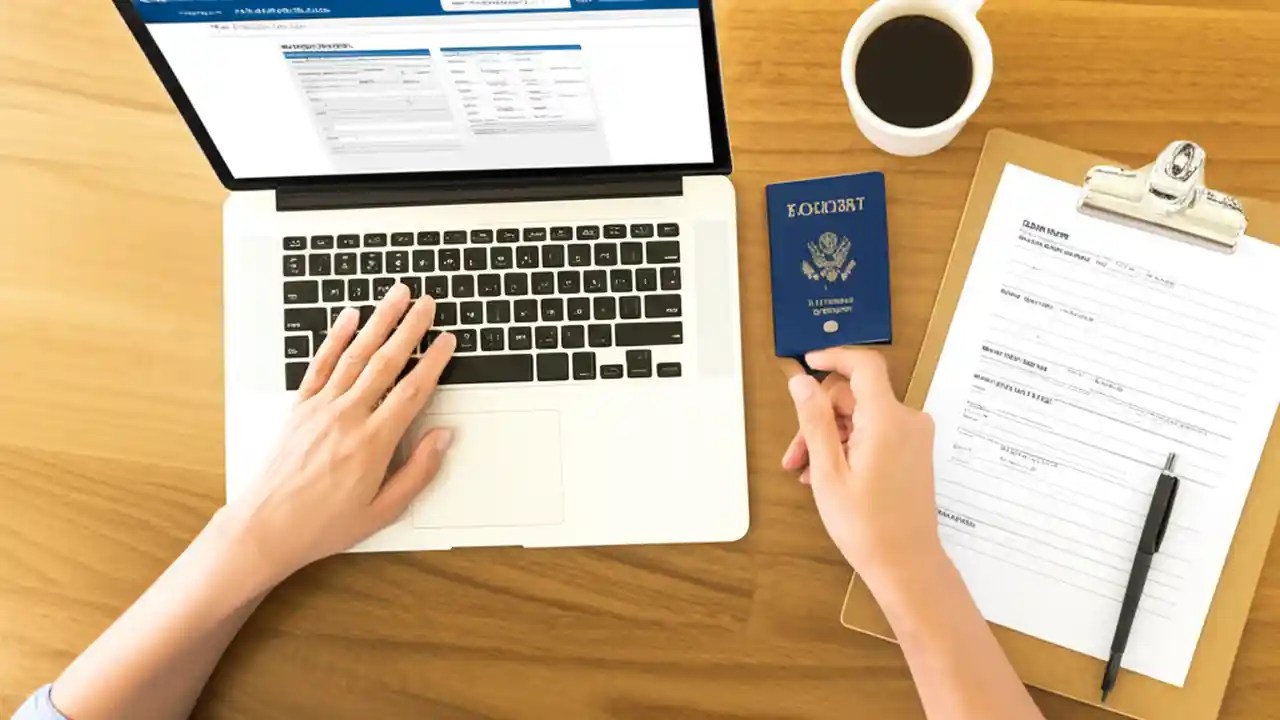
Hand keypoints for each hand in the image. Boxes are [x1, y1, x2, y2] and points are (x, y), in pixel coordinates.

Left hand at [224, 284, 456, 588]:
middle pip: (386, 362)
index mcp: (373, 443)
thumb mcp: (383, 510)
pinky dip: (336, 337)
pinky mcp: (299, 407)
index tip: (448, 342)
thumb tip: (442, 438)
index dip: (434, 362)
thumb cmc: (323, 524)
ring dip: (379, 321)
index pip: (412, 391)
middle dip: (411, 329)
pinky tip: (350, 318)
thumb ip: (418, 471)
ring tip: (397, 296)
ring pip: (356, 354)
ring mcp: (320, 408)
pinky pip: (321, 364)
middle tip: (428, 304)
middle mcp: (347, 417)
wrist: (266, 527)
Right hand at [783, 348, 941, 586]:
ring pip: (861, 418)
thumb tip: (801, 382)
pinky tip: (829, 475)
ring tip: (808, 473)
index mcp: (886, 420)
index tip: (807, 362)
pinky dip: (850, 446)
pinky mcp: (913, 452)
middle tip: (794, 456)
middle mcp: (907, 421)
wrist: (906, 563)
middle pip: (854, 397)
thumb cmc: (867, 525)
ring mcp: (913, 437)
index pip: (864, 365)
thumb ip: (815, 420)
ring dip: (831, 438)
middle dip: (819, 419)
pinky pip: (876, 433)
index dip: (834, 357)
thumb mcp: (829, 471)